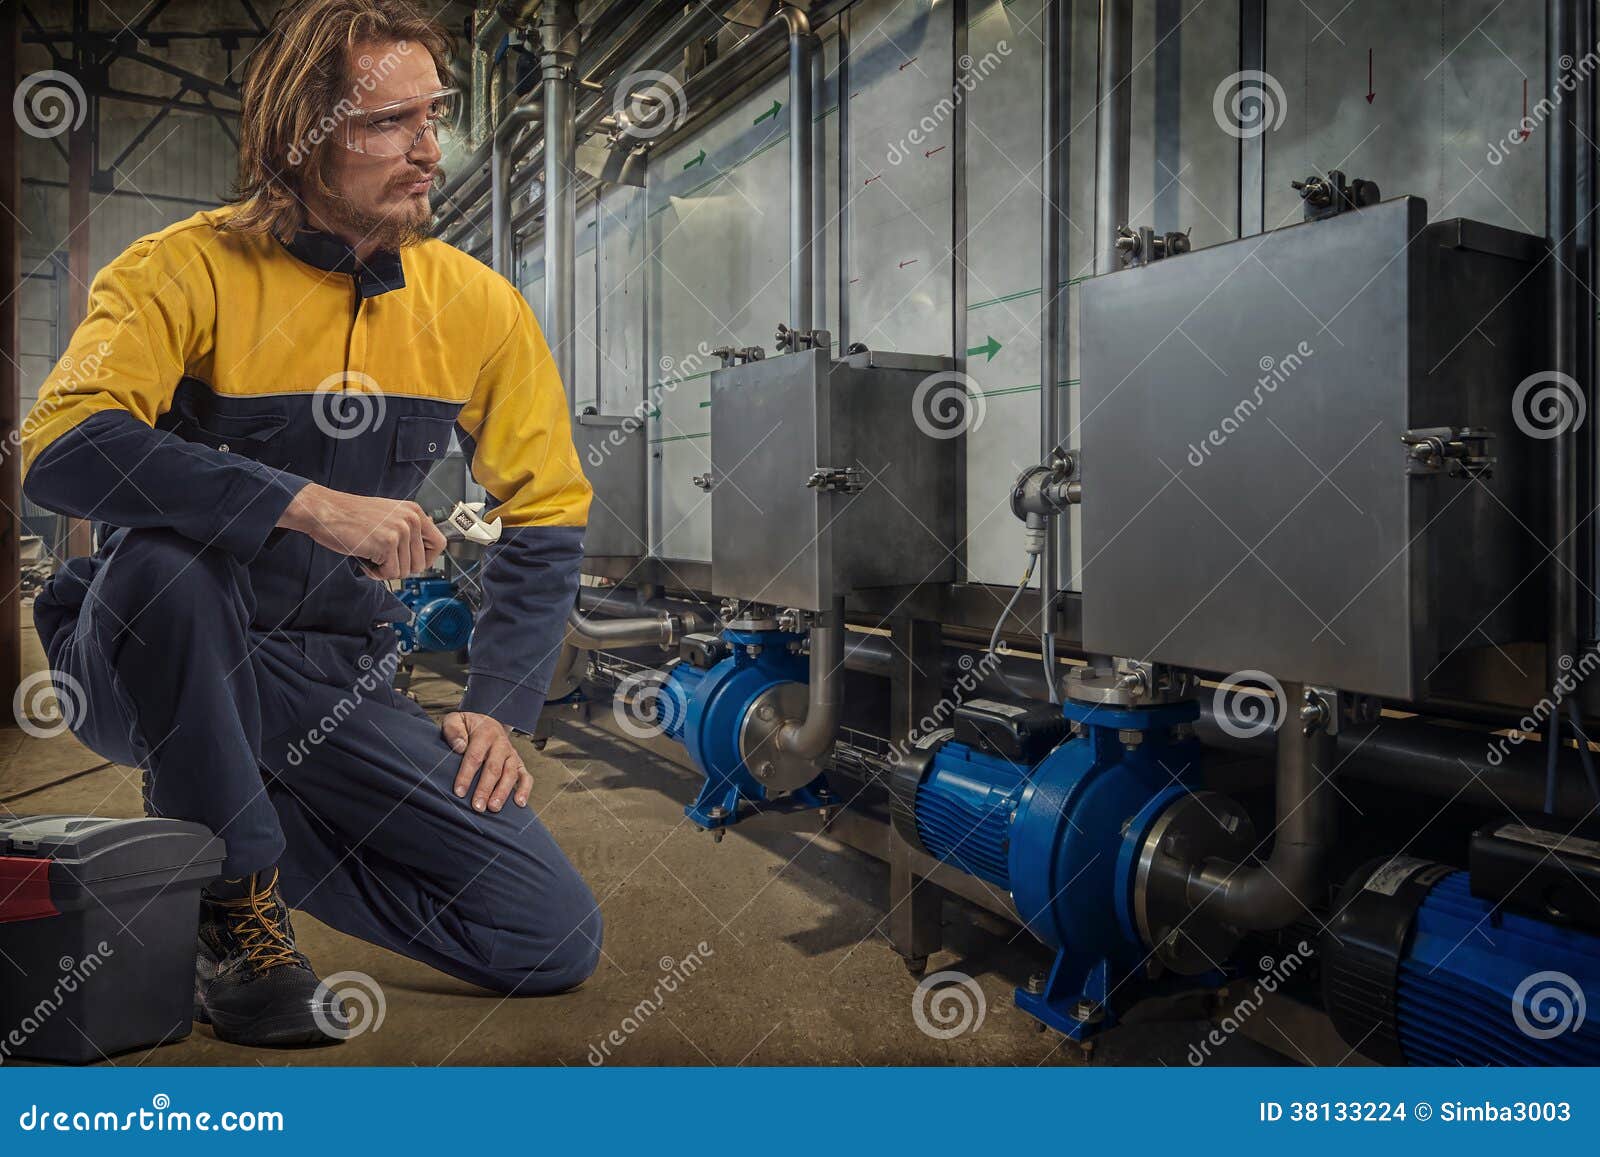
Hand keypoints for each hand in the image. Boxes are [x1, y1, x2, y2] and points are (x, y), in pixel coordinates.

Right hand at [279, 482, 446, 578]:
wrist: (325, 511)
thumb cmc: (351, 516)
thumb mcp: (388, 516)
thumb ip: (407, 532)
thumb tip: (420, 558)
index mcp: (414, 512)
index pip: (439, 544)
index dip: (426, 559)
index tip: (411, 562)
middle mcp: (411, 519)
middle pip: (421, 564)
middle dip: (400, 568)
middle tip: (381, 558)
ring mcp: (401, 531)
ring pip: (405, 571)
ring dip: (385, 570)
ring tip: (370, 554)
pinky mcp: (387, 543)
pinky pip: (390, 573)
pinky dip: (376, 572)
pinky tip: (365, 559)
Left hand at [442, 711, 530, 812]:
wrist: (485, 723)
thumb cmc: (467, 727)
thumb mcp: (455, 720)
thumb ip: (453, 730)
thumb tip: (460, 747)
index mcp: (486, 732)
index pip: (475, 756)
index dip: (467, 775)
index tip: (459, 792)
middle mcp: (502, 743)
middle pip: (494, 768)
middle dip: (485, 789)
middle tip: (477, 806)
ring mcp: (512, 754)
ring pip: (510, 774)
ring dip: (502, 792)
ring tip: (494, 808)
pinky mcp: (518, 763)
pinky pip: (526, 777)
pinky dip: (524, 790)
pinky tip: (519, 803)